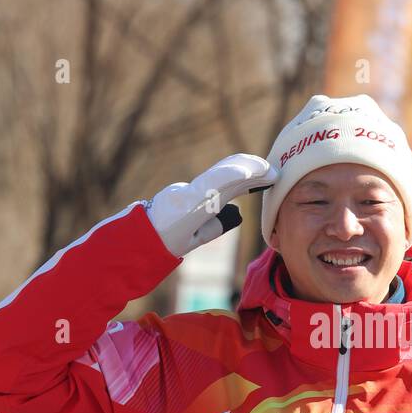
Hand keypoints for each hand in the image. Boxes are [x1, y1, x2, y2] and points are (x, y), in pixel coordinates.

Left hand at [145, 153, 277, 257]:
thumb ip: (215, 226)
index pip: (219, 181)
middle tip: (273, 171)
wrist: (138, 236)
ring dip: (243, 170)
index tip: (266, 171)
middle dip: (250, 168)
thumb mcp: (192, 241)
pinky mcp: (186, 189)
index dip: (244, 172)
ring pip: (219, 173)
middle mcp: (188, 191)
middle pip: (222, 172)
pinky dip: (232, 176)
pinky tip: (246, 180)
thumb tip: (237, 212)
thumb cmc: (165, 244)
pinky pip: (213, 179)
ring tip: (265, 174)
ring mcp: (186, 188)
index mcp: (189, 206)